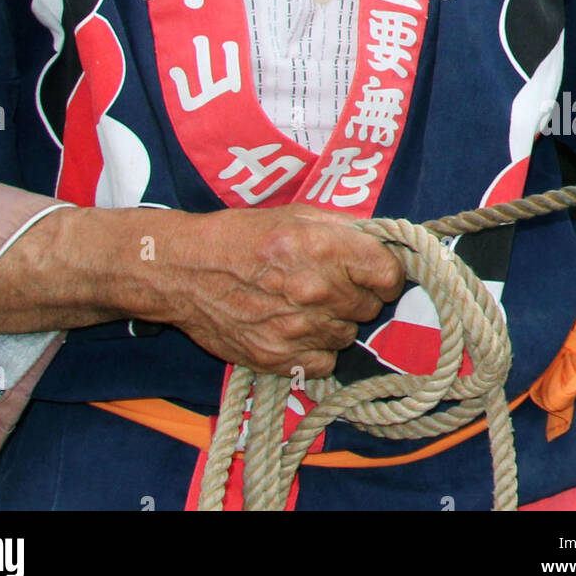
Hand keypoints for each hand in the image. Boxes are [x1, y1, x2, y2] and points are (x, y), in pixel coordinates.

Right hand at [134, 205, 404, 378]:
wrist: (186, 270)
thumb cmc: (240, 235)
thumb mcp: (294, 213)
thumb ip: (342, 227)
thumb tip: (380, 242)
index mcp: (325, 248)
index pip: (389, 275)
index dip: (384, 272)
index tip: (372, 271)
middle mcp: (318, 291)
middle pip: (371, 307)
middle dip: (357, 295)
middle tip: (330, 284)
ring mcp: (300, 329)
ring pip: (348, 335)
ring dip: (335, 322)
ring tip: (305, 304)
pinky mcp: (280, 359)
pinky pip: (324, 362)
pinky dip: (316, 349)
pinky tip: (295, 328)